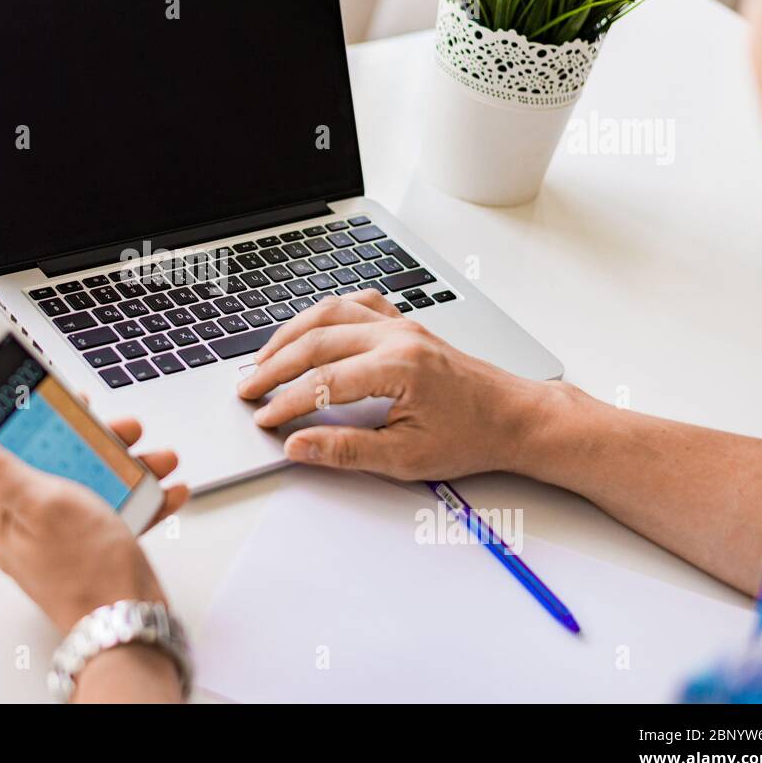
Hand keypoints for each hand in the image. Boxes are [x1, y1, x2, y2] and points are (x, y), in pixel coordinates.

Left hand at [0, 417, 185, 633]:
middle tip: (128, 432)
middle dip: (103, 446)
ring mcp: (62, 538)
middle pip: (63, 463)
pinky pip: (115, 512)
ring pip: (95, 484)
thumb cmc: (85, 572)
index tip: (75, 405)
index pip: (19, 450)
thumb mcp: (41, 504)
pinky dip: (141, 500)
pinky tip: (164, 492)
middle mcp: (28, 526)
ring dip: (130, 470)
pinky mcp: (91, 549)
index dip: (50, 423)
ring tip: (158, 462)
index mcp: (4, 515)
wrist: (129, 626)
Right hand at [235, 290, 550, 480]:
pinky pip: (356, 305)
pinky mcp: (404, 326)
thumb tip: (298, 445)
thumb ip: (345, 450)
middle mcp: (397, 337)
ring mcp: (401, 326)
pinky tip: (309, 330)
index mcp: (399, 367)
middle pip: (317, 340)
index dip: (286, 402)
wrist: (514, 418)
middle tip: (247, 388)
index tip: (264, 418)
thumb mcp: (405, 458)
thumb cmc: (471, 437)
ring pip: (331, 313)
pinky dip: (325, 314)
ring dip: (292, 334)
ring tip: (265, 359)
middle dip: (276, 365)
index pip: (323, 382)